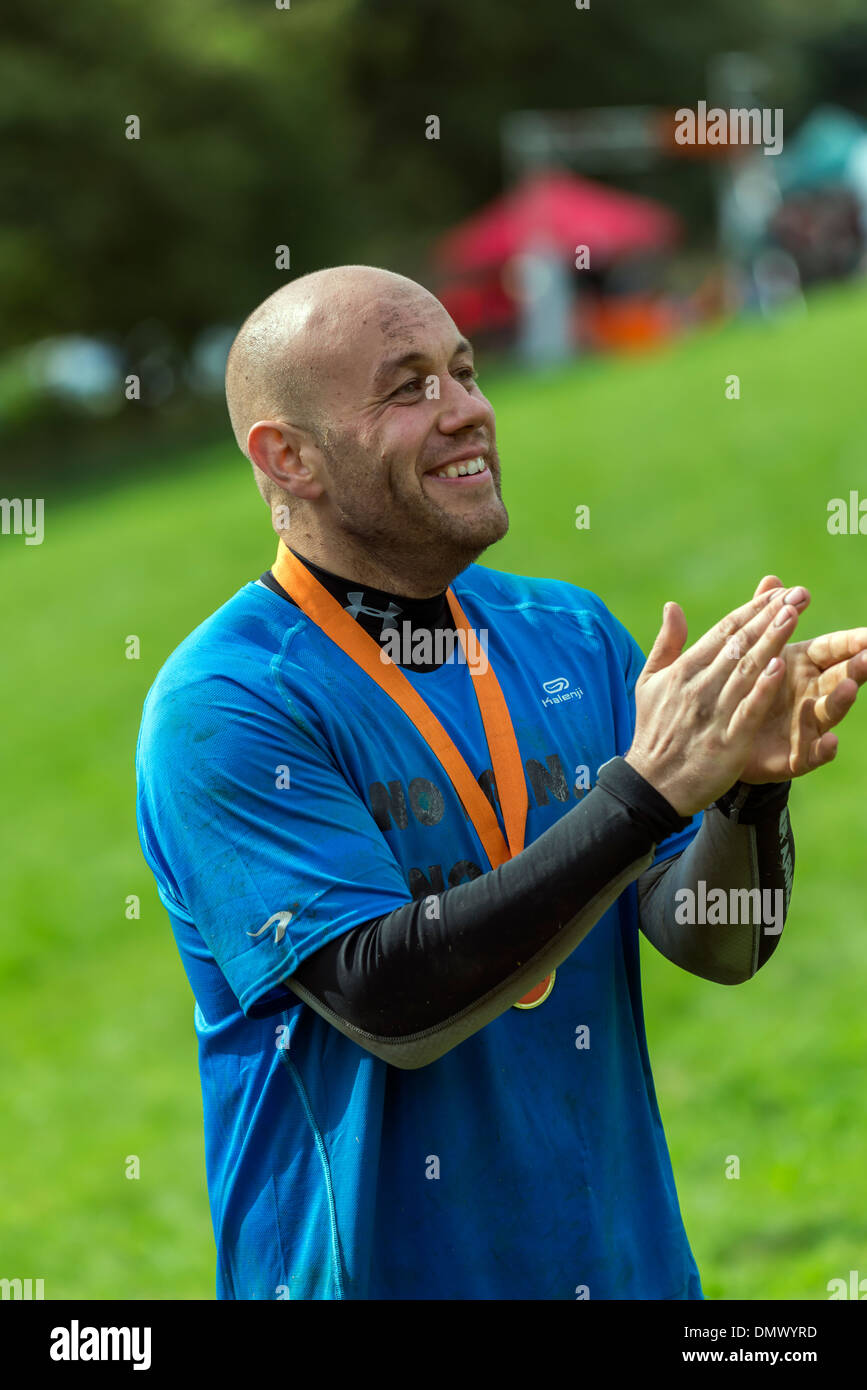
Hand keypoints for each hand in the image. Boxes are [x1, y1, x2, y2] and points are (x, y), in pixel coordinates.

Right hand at [625, 584, 802, 816]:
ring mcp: (714, 714)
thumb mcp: (649, 682)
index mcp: (683, 670)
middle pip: (740, 645)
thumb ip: (665, 644)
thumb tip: (672, 606)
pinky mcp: (727, 742)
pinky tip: (778, 668)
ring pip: (747, 671)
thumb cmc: (653, 731)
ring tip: (793, 616)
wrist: (652, 785)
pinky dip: (762, 689)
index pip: (724, 631)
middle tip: (797, 594)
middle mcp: (699, 687)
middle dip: (770, 617)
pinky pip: (748, 710)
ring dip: (771, 641)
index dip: (752, 610)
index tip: (778, 591)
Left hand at [737, 574, 866, 782]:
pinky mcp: (795, 756)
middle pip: (841, 676)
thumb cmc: (742, 690)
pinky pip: (812, 754)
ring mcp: (807, 725)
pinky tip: (830, 742)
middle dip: (858, 666)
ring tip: (849, 687)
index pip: (834, 648)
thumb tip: (772, 580)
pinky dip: (823, 749)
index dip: (853, 640)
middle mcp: (811, 693)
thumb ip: (763, 620)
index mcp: (801, 665)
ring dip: (842, 700)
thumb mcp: (749, 655)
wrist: (718, 741)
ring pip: (830, 710)